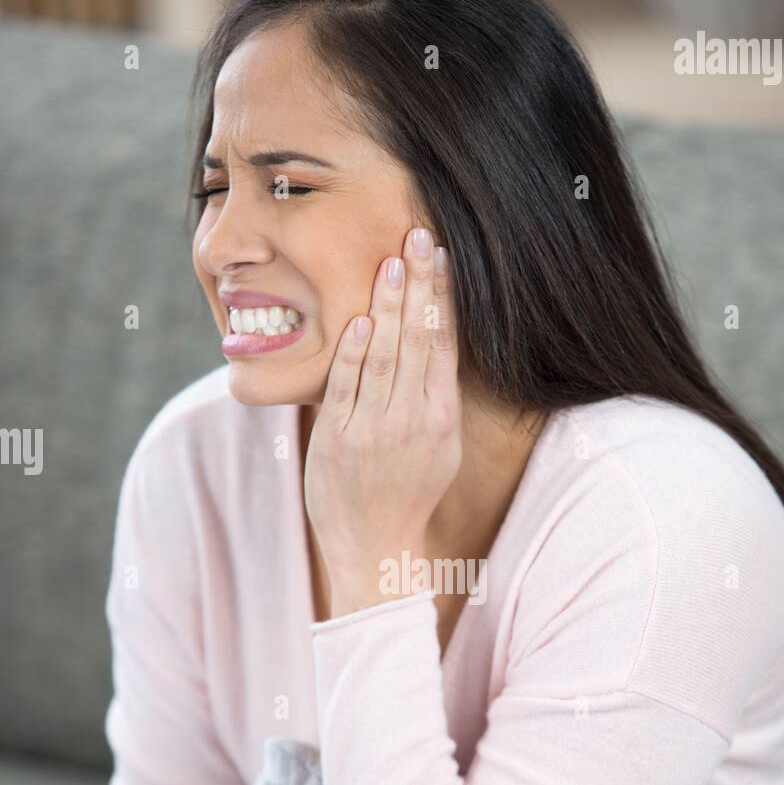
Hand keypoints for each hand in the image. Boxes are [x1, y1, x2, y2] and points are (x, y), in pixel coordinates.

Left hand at [304, 228, 462, 615]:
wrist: (375, 547)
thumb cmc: (408, 493)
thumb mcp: (439, 447)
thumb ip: (433, 396)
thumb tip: (433, 341)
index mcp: (441, 420)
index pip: (443, 345)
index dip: (442, 298)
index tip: (441, 257)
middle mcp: (412, 421)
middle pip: (416, 340)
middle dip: (418, 285)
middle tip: (417, 237)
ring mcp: (374, 430)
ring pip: (382, 355)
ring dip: (386, 305)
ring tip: (390, 262)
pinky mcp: (338, 439)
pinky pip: (346, 385)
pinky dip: (352, 350)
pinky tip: (358, 317)